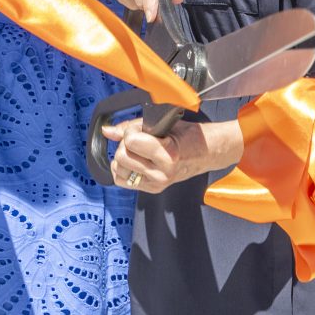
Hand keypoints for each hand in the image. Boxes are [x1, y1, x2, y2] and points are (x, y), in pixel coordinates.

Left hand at [100, 116, 240, 193]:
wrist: (206, 153)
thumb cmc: (188, 136)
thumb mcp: (163, 124)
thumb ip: (132, 126)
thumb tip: (108, 131)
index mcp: (168, 154)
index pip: (131, 141)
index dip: (132, 130)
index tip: (140, 128)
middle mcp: (162, 173)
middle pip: (121, 157)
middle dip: (125, 144)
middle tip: (138, 139)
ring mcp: (156, 184)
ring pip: (118, 170)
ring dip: (123, 157)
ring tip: (137, 151)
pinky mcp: (152, 190)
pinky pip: (122, 181)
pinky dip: (123, 170)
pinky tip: (134, 161)